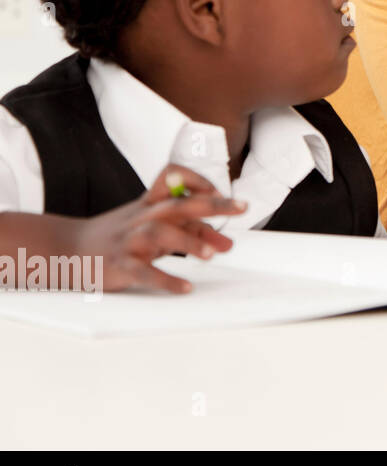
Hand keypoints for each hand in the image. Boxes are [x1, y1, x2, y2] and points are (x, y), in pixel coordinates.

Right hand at [63, 164, 239, 292]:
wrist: (65, 251)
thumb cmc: (120, 237)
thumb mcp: (153, 228)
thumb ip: (189, 231)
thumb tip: (226, 242)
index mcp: (148, 204)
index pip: (172, 177)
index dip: (197, 179)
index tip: (221, 192)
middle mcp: (140, 217)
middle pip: (178, 204)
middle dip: (212, 205)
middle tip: (243, 208)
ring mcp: (128, 241)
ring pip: (158, 233)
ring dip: (188, 242)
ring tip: (211, 255)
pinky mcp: (118, 266)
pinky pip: (142, 272)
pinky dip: (165, 280)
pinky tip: (185, 287)